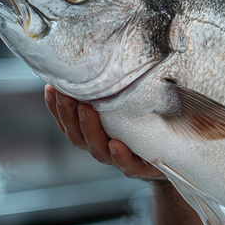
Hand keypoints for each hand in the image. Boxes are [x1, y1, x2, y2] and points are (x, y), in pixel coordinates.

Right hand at [44, 85, 163, 181]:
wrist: (173, 153)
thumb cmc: (147, 123)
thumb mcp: (129, 101)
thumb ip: (113, 89)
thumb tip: (98, 56)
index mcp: (93, 132)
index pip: (68, 122)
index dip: (56, 108)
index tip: (51, 88)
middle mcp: (102, 146)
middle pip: (77, 136)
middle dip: (68, 115)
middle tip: (65, 96)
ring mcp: (119, 158)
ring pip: (98, 150)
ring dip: (89, 130)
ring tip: (86, 110)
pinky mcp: (140, 168)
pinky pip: (128, 165)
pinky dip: (120, 156)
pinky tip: (116, 144)